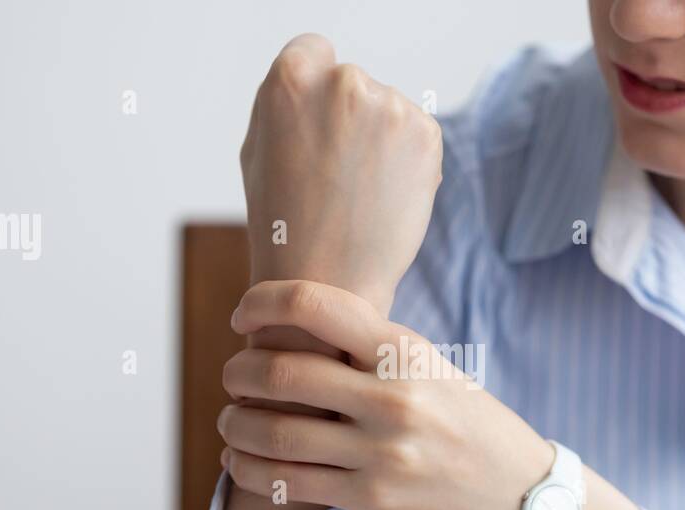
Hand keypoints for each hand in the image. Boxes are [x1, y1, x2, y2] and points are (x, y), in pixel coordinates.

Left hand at [218, 281, 554, 509]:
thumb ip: (371, 350)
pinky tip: (240, 462)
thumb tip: (291, 328)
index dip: (263, 303)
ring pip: (274, 434)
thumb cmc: (465, 422)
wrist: (519, 495)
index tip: (244, 315)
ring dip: (235, 425)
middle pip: (280, 373)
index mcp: (406, 352)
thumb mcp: (432, 368)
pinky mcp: (372, 500)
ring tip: (231, 421)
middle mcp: (394, 399)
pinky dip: (248, 470)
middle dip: (238, 372)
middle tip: (234, 377)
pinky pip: (286, 483)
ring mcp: (383, 453)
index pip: (316, 306)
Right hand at [240, 34, 443, 316]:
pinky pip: (416, 133)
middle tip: (335, 173)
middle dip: (348, 119)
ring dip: (380, 140)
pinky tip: (384, 195)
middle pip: (351, 82)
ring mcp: (389, 106)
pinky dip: (407, 160)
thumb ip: (288, 105)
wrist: (326, 283)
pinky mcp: (426, 133)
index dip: (314, 90)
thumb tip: (317, 80)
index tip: (318, 122)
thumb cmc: (284, 224)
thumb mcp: (258, 150)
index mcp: (291, 79)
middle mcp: (343, 83)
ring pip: (387, 109)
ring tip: (359, 191)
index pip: (313, 50)